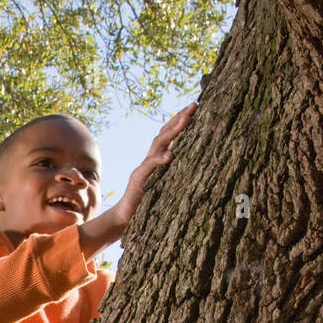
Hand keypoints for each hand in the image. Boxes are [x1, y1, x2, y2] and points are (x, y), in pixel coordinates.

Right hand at [115, 102, 196, 224]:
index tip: (195, 106)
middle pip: (165, 133)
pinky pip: (150, 166)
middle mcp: (151, 159)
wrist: (125, 217)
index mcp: (158, 159)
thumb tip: (197, 164)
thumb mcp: (166, 185)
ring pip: (158, 144)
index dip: (181, 120)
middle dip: (179, 118)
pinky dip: (159, 159)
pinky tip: (170, 155)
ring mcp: (144, 168)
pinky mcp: (138, 179)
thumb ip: (175, 173)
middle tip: (193, 106)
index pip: (170, 134)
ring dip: (172, 131)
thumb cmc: (148, 203)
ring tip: (185, 120)